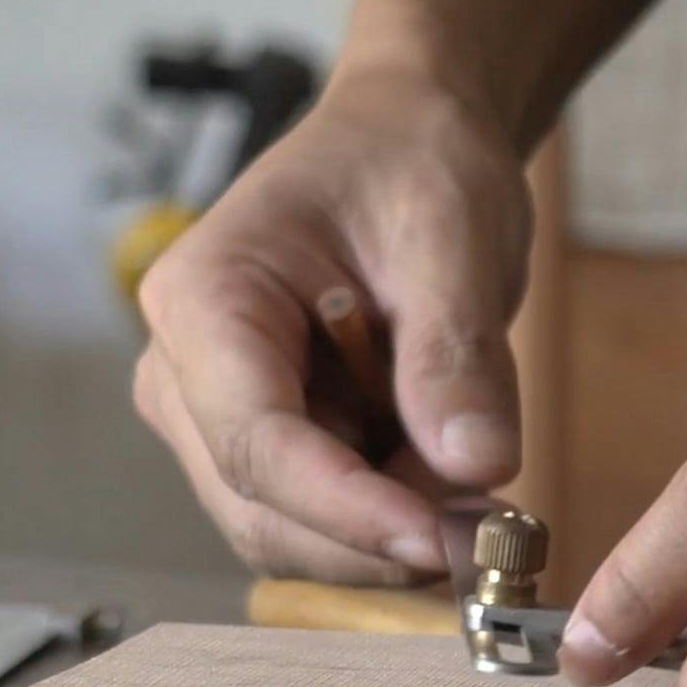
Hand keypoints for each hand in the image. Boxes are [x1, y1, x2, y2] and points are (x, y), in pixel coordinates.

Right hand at [131, 69, 532, 581]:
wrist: (406, 143)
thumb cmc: (411, 162)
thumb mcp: (451, 237)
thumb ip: (456, 353)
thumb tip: (475, 467)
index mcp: (203, 302)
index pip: (258, 443)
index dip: (349, 511)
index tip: (444, 544)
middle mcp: (185, 374)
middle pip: (266, 510)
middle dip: (381, 536)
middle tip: (500, 532)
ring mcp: (219, 418)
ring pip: (297, 533)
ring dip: (396, 535)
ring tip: (484, 482)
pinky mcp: (273, 445)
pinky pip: (329, 520)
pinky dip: (400, 520)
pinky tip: (457, 477)